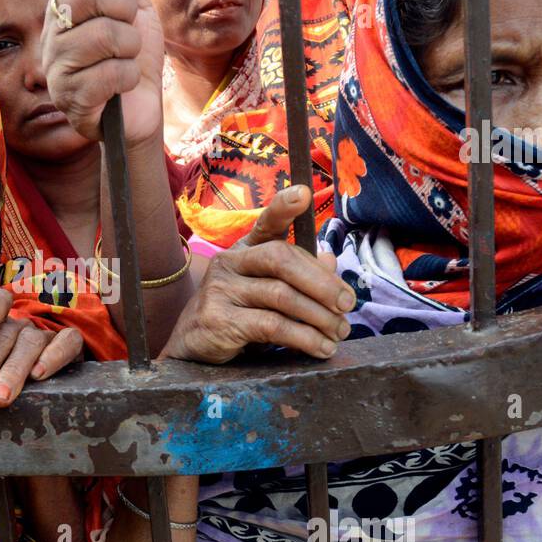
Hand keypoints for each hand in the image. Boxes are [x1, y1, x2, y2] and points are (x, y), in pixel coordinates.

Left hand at [0, 288, 83, 407]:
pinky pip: (67, 343)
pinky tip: (39, 374)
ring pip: (32, 343)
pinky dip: (54, 356)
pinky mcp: (71, 347)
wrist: (32, 391)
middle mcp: (23, 324)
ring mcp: (47, 334)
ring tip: (0, 397)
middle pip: (6, 334)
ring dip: (14, 371)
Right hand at [42, 0, 163, 146]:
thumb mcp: (133, 2)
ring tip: (128, 58)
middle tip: (132, 25)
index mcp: (62, 2)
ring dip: (130, 46)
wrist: (141, 109)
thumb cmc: (133, 56)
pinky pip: (109, 74)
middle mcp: (51, 30)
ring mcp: (55, 66)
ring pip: (100, 34)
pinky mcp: (69, 100)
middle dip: (123, 5)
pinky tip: (123, 85)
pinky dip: (128, 77)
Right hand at [159, 186, 354, 363]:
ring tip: (340, 333)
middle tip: (348, 304)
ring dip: (320, 317)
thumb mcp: (268, 291)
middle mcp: (229, 263)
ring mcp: (221, 290)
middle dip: (322, 283)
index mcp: (244, 250)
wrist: (192, 345)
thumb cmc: (237, 314)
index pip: (266, 223)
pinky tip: (321, 348)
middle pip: (282, 259)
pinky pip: (272, 326)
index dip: (284, 207)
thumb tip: (330, 260)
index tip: (303, 193)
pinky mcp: (219, 320)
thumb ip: (299, 274)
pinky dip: (304, 338)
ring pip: (282, 296)